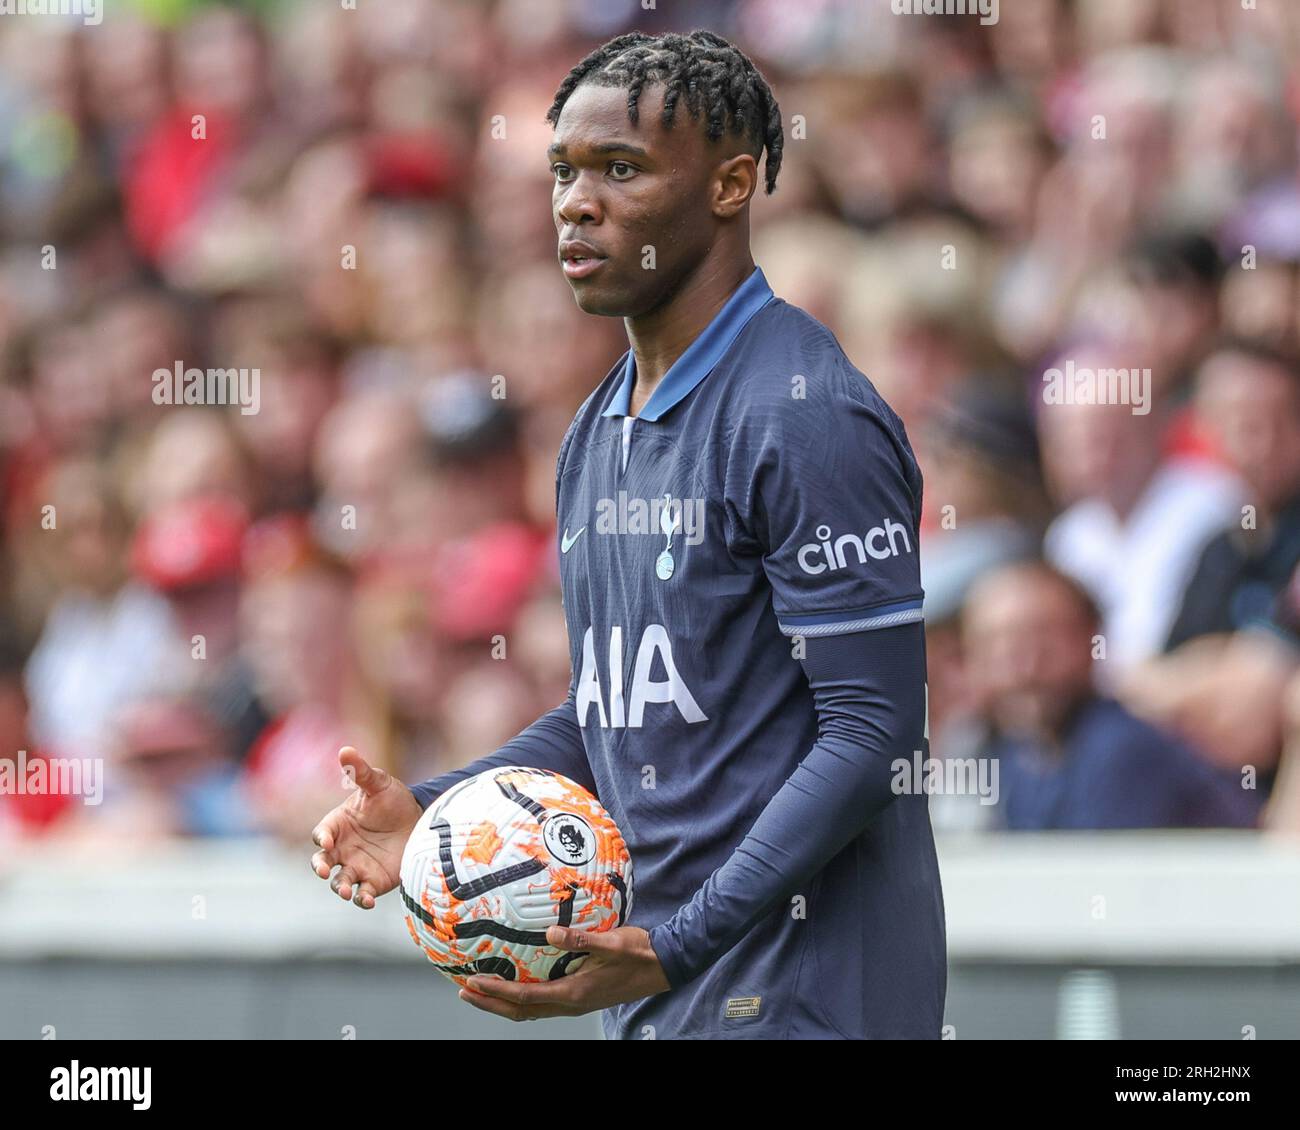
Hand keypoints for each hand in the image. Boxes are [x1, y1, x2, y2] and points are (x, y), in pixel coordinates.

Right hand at [310, 746, 422, 908]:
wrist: (419, 820)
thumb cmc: (393, 799)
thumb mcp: (378, 783)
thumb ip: (361, 772)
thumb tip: (345, 750)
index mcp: (338, 824)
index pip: (322, 833)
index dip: (323, 838)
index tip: (327, 841)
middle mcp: (343, 848)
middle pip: (322, 862)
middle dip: (320, 868)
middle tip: (324, 871)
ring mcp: (356, 866)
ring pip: (339, 882)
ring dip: (339, 888)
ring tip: (346, 891)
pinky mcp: (374, 881)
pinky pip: (362, 894)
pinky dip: (361, 899)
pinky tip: (366, 900)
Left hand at [458, 926, 670, 1019]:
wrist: (664, 967)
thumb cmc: (639, 953)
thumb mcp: (611, 942)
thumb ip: (580, 939)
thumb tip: (550, 932)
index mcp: (574, 993)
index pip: (526, 997)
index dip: (497, 991)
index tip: (474, 981)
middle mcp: (570, 1004)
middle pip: (521, 1011)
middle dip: (491, 1003)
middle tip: (465, 991)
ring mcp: (575, 1003)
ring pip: (531, 1010)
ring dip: (504, 1002)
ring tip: (482, 990)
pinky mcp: (580, 997)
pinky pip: (543, 1003)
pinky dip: (523, 997)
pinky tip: (517, 983)